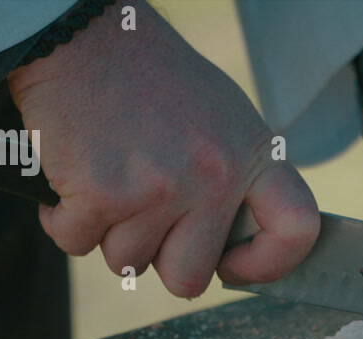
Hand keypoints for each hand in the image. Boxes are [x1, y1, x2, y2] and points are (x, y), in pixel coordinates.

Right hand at [7, 0, 318, 296]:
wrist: (83, 35)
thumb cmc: (155, 82)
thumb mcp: (225, 120)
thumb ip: (240, 180)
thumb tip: (239, 249)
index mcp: (254, 155)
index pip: (297, 229)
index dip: (269, 264)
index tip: (233, 264)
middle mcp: (214, 176)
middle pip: (190, 278)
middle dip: (162, 262)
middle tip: (148, 221)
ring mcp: (158, 188)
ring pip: (129, 264)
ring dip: (111, 234)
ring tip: (112, 181)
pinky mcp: (101, 193)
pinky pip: (78, 242)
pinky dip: (65, 220)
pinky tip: (74, 182)